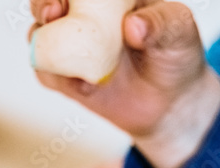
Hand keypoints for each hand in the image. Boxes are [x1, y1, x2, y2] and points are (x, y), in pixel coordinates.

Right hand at [30, 0, 219, 167]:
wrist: (169, 104)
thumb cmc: (176, 57)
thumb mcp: (180, 34)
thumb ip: (163, 23)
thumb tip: (133, 25)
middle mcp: (84, 16)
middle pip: (49, 2)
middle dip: (44, 3)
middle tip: (52, 12)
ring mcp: (71, 46)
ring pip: (40, 35)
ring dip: (42, 40)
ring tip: (66, 55)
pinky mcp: (65, 76)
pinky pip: (47, 72)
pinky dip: (57, 77)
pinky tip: (84, 86)